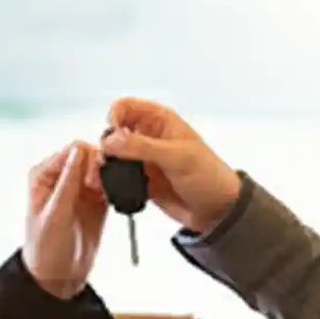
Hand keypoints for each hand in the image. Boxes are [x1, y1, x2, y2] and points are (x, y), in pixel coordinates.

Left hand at [24, 142, 108, 298]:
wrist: (58, 277)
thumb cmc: (45, 248)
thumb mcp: (55, 214)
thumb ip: (68, 181)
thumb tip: (79, 150)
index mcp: (44, 175)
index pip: (73, 150)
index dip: (88, 159)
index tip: (93, 179)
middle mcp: (62, 178)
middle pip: (91, 156)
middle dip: (100, 168)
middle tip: (99, 189)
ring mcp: (80, 189)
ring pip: (103, 169)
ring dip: (109, 178)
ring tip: (104, 197)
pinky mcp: (96, 201)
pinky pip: (111, 184)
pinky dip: (115, 189)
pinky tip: (112, 200)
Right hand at [96, 97, 241, 234]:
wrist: (218, 211)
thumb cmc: (209, 176)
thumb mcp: (177, 157)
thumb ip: (142, 147)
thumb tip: (111, 140)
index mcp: (161, 121)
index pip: (127, 107)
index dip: (115, 117)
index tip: (112, 136)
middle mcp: (150, 137)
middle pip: (115, 132)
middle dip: (105, 145)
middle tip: (105, 162)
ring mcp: (145, 160)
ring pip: (114, 156)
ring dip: (104, 166)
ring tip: (100, 179)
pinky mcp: (142, 180)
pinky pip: (119, 177)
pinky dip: (110, 183)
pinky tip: (109, 190)